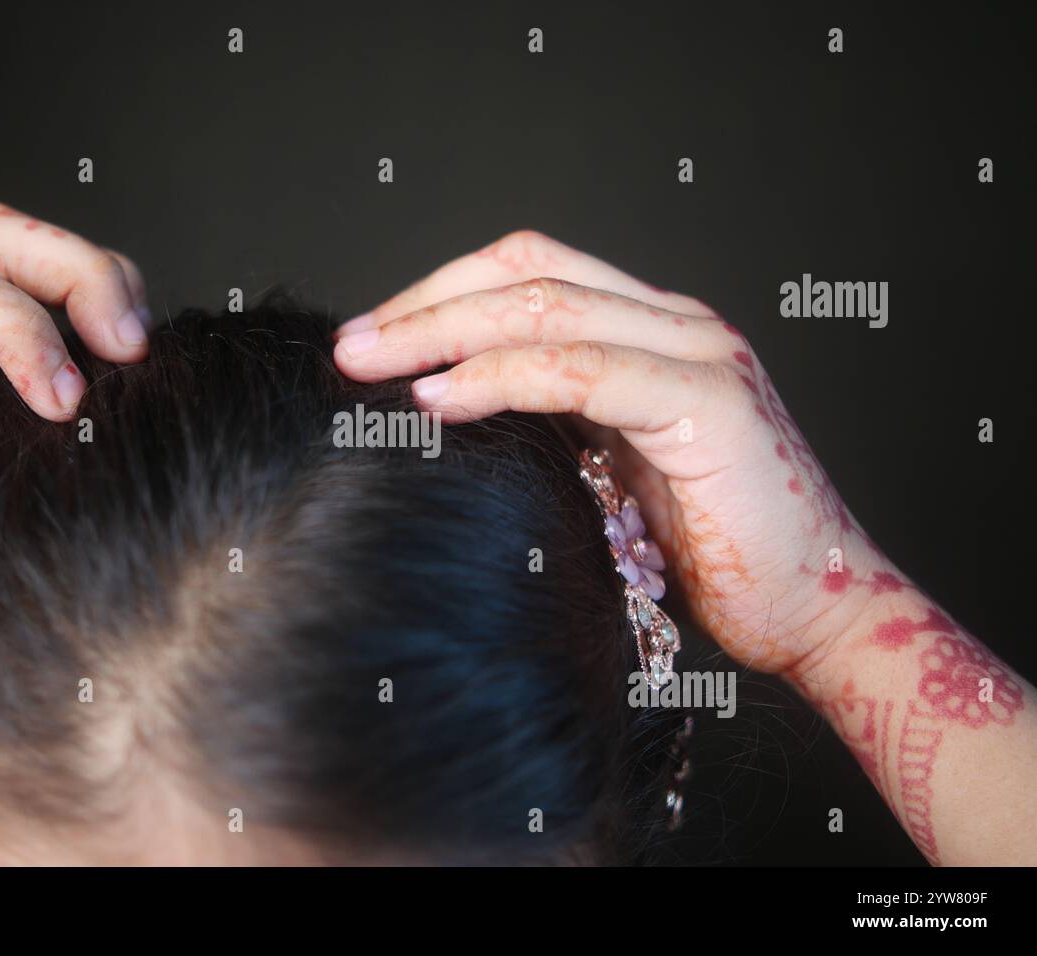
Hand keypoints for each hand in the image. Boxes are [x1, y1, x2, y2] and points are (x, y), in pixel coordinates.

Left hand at [334, 230, 884, 676]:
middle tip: (350, 347)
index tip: (374, 338)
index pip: (530, 272)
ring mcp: (699, 351)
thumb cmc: (708, 555)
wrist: (816, 610)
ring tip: (370, 364)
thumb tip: (443, 407)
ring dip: (442, 330)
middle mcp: (677, 322)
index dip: (443, 291)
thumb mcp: (609, 471)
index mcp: (651, 329)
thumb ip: (553, 423)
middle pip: (527, 272)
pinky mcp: (711, 399)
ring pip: (546, 308)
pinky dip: (500, 378)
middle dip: (426, 303)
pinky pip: (582, 370)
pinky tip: (439, 398)